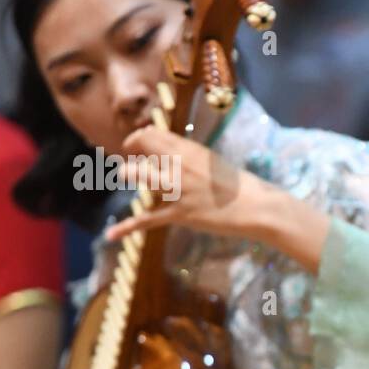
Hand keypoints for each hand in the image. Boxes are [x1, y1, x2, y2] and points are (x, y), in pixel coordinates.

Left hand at [103, 127, 266, 242]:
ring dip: (127, 173)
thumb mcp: (215, 163)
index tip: (136, 145)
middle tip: (132, 161)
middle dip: (131, 151)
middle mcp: (180, 165)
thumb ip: (192, 157)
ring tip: (123, 175)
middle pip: (142, 147)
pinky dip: (127, 228)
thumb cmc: (242, 186)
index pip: (153, 134)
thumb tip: (174, 153)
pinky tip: (110, 235)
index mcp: (191, 150)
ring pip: (138, 175)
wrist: (258, 207)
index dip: (139, 137)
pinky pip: (147, 220)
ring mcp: (178, 189)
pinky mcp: (180, 214)